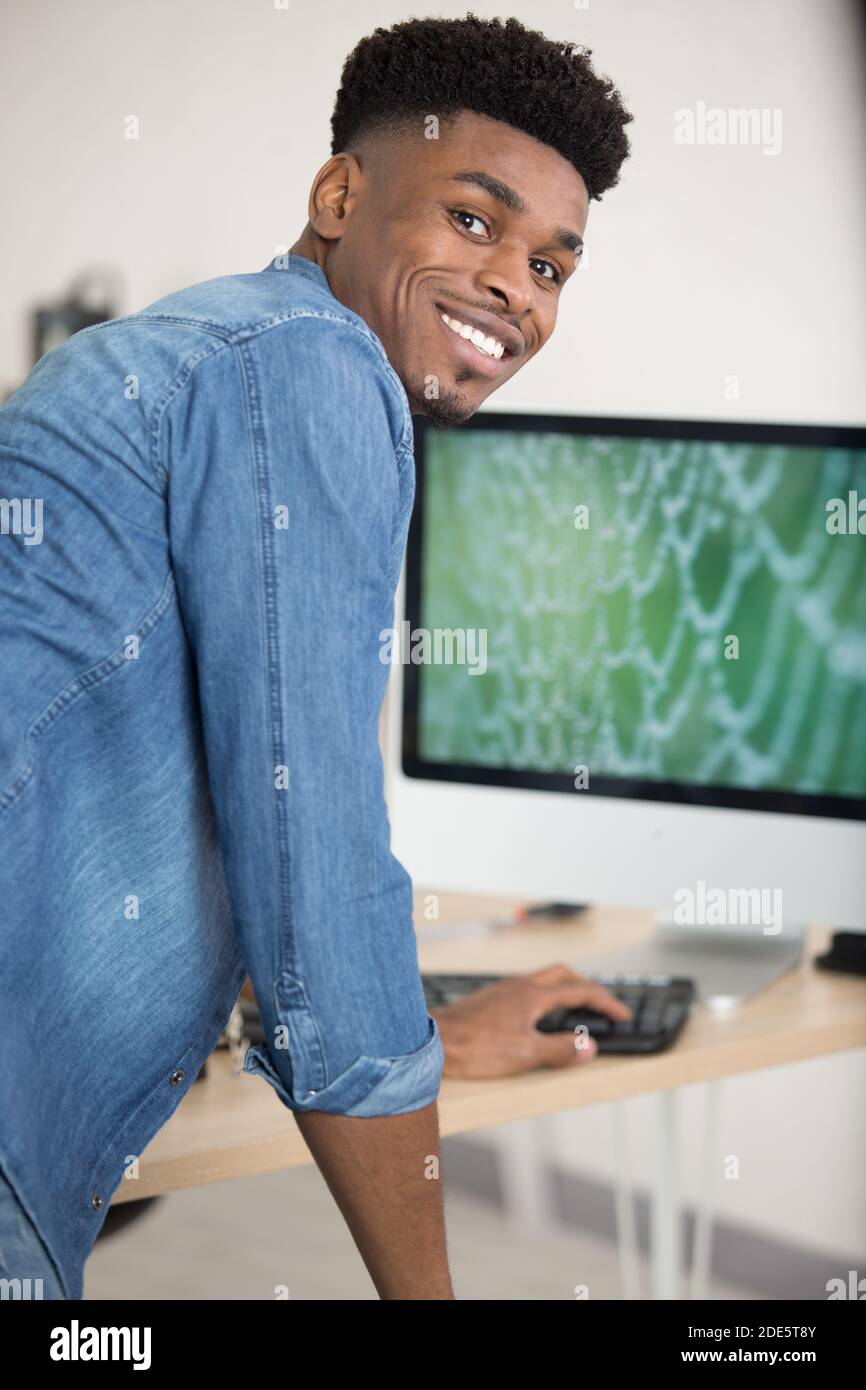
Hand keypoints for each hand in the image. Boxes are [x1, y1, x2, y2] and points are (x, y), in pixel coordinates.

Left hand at [431, 964, 631, 1078]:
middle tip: (603, 1006)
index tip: (622, 1015)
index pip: (580, 991)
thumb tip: (590, 1046)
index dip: (606, 1002)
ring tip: (576, 1010)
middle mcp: (519, 986)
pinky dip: (545, 997)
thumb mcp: (525, 1055)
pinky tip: (539, 1017)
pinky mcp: (491, 999)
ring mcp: (503, 990)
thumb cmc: (474, 1048)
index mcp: (533, 995)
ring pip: (544, 979)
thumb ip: (561, 1050)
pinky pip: (528, 988)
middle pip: (564, 974)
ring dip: (566, 989)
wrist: (432, 1042)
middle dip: (588, 987)